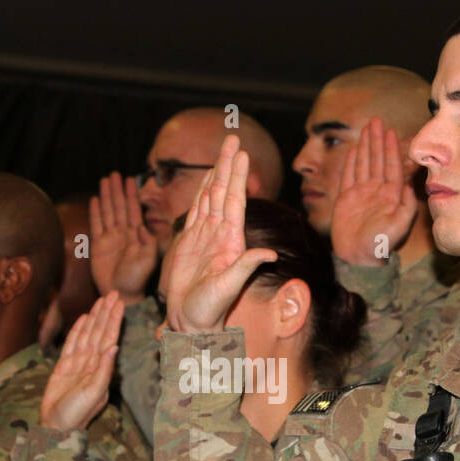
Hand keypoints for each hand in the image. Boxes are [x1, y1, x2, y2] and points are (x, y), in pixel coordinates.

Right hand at [40, 291, 122, 429]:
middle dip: (107, 312)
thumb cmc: (77, 412)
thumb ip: (104, 370)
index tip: (120, 303)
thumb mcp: (94, 393)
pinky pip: (72, 343)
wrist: (56, 425)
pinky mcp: (64, 366)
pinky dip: (78, 330)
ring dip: (95, 317)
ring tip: (101, 300)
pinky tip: (84, 318)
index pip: (109, 338)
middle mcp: (91, 362)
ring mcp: (77, 363)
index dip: (114, 320)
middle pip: (100, 331)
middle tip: (113, 293)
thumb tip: (114, 347)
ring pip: (87, 334)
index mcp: (101, 367)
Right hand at [89, 172, 157, 303]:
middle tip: (114, 174)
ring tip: (104, 180)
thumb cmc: (137, 279)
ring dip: (106, 196)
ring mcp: (110, 238)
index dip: (131, 195)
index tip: (130, 179)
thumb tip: (141, 225)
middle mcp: (123, 233)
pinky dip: (95, 212)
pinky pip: (96, 225)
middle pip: (119, 207)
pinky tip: (95, 199)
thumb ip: (148, 241)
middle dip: (117, 190)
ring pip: (107, 212)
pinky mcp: (98, 245)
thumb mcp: (148, 259)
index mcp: (137, 235)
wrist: (121, 294)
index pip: (133, 210)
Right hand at [165, 135, 277, 333]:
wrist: (191, 322)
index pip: (235, 201)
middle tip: (233, 138)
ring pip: (211, 196)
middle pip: (224, 191)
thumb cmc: (209, 310)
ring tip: (223, 151)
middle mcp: (220, 234)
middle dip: (228, 165)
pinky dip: (201, 192)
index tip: (243, 154)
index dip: (239, 177)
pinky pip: (196, 210)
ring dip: (217, 173)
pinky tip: (207, 179)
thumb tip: (271, 255)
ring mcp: (205, 236)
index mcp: (230, 241)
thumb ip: (246, 267)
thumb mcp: (229, 288)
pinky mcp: (189, 242)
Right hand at [329, 117, 417, 266]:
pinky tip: (352, 150)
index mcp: (391, 194)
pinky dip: (350, 162)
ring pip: (364, 164)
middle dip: (377, 140)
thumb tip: (410, 184)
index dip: (391, 148)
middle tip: (376, 120)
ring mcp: (360, 194)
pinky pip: (348, 176)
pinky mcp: (346, 199)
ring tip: (366, 129)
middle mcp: (376, 191)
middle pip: (377, 159)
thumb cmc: (381, 243)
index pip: (392, 165)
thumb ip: (407, 204)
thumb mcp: (400, 224)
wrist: (358, 257)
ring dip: (365, 146)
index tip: (391, 131)